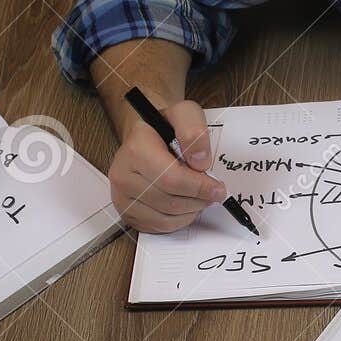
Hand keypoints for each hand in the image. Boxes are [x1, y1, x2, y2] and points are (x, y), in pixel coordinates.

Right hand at [107, 99, 228, 232]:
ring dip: (192, 210)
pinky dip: (180, 220)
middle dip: (199, 200)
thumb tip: (200, 162)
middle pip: (171, 202)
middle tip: (212, 192)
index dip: (200, 187)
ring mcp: (122, 197)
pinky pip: (161, 227)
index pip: (171, 179)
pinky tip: (185, 204)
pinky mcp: (127, 213)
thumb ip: (194, 131)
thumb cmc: (166, 128)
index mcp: (135, 149)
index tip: (218, 188)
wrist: (145, 138)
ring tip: (198, 196)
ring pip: (167, 218)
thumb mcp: (185, 114)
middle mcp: (123, 175)